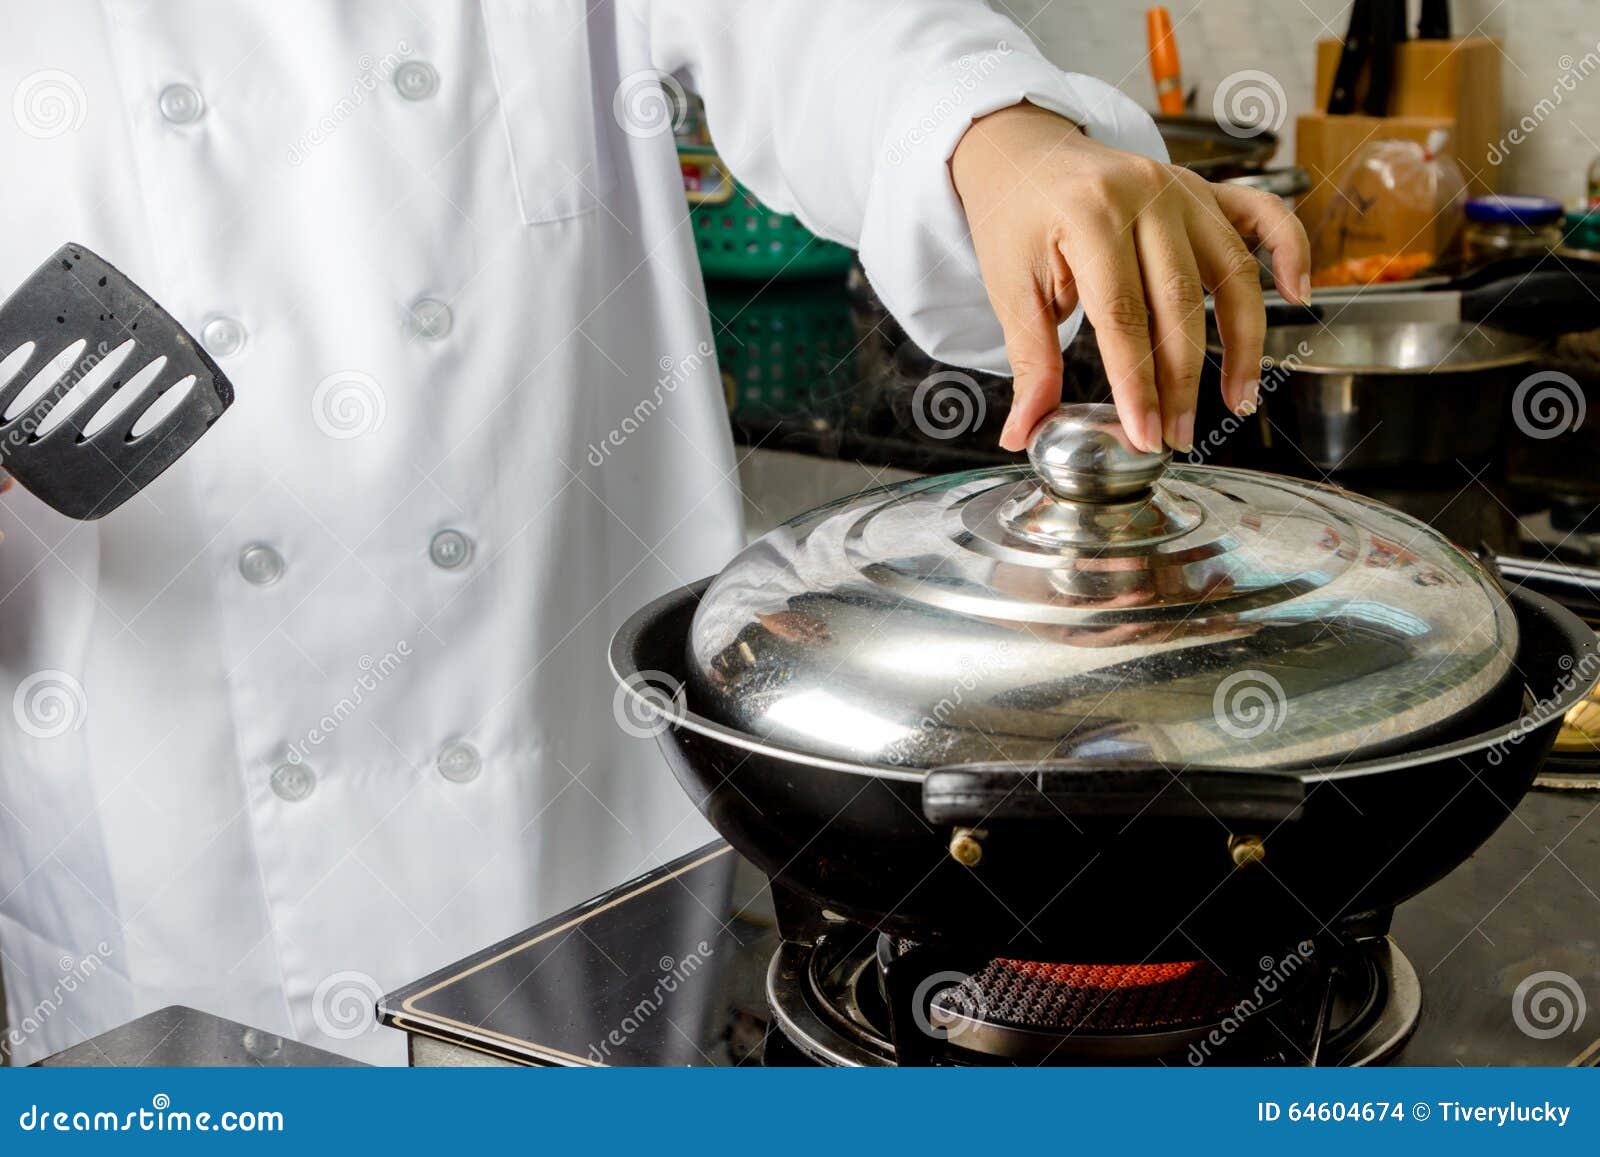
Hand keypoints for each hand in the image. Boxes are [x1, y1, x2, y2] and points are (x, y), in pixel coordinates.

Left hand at [950, 102, 1310, 452]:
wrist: (1024, 154)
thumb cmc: (1015, 221)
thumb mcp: (1011, 290)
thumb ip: (1030, 363)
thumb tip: (1023, 434)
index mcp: (1090, 216)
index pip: (1122, 317)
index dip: (1137, 384)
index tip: (1146, 435)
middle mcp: (1146, 196)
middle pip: (1180, 303)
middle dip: (1183, 381)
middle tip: (1180, 437)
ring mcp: (1182, 189)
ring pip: (1232, 271)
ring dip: (1244, 342)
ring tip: (1238, 401)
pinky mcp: (1204, 189)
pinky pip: (1264, 215)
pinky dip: (1291, 251)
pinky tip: (1297, 296)